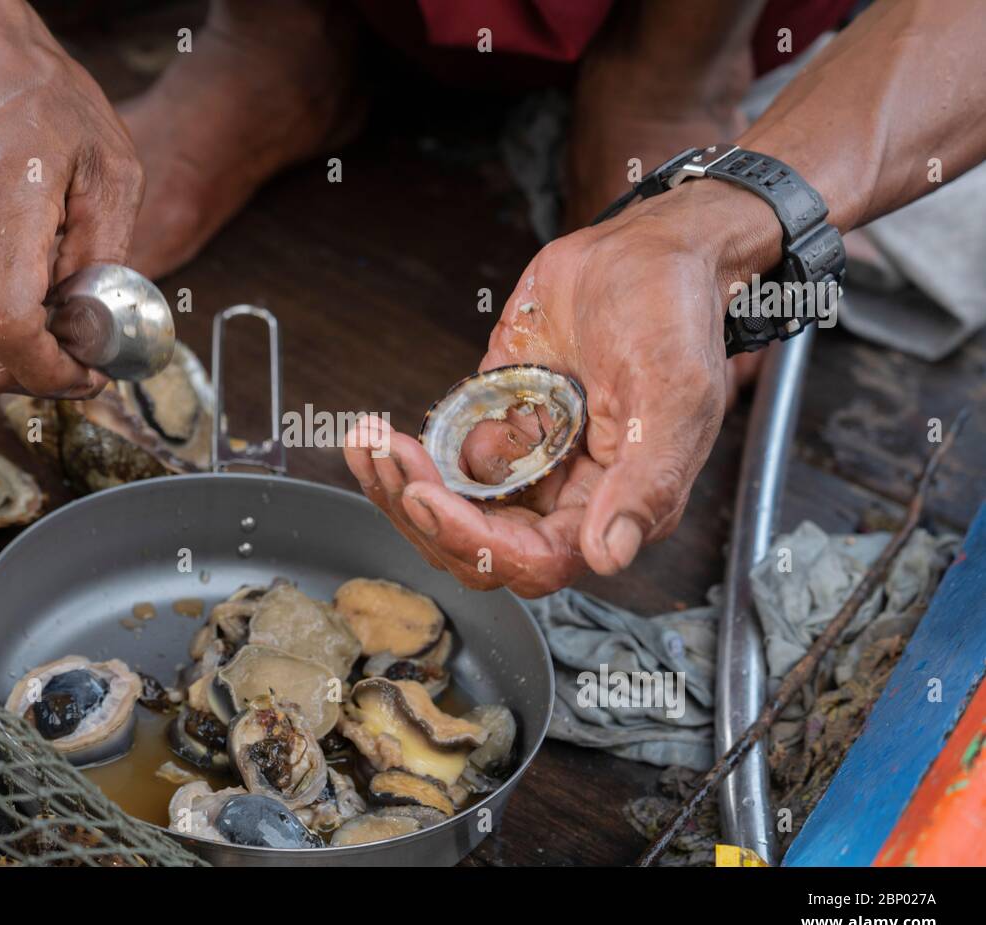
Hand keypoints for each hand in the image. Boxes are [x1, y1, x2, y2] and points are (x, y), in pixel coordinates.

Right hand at [0, 0, 141, 395]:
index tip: (91, 371)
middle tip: (87, 361)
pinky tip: (28, 311)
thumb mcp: (111, 168)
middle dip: (43, 378)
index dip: (51, 368)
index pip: (5, 322)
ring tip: (62, 334)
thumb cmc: (43, 104)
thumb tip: (98, 327)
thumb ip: (108, 253)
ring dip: (19, 365)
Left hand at [345, 182, 778, 597]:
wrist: (646, 248)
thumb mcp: (672, 394)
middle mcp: (567, 495)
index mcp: (614, 504)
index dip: (474, 541)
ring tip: (367, 440)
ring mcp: (526, 462)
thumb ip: (644, 482)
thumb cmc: (672, 313)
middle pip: (479, 546)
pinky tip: (375, 433)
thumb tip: (609, 554)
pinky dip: (404, 457)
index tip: (426, 499)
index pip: (533, 561)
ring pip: (451, 511)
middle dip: (422, 514)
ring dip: (400, 488)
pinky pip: (441, 466)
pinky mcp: (493, 425)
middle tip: (386, 461)